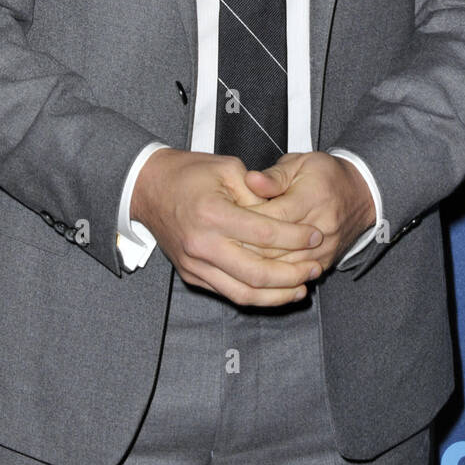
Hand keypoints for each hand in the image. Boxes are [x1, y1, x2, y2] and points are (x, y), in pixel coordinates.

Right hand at [130, 148, 324, 306]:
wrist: (147, 188)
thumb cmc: (188, 172)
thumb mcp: (227, 168)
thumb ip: (258, 192)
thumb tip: (287, 215)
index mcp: (212, 213)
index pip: (265, 234)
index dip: (296, 237)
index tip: (316, 236)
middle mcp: (202, 245)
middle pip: (257, 272)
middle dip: (293, 273)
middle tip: (316, 267)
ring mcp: (195, 265)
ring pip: (244, 292)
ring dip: (278, 294)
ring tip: (303, 286)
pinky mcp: (192, 275)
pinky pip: (229, 293)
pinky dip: (256, 296)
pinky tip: (277, 291)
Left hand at [240, 152, 375, 273]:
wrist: (361, 193)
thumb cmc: (325, 175)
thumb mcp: (300, 163)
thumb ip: (274, 175)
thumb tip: (250, 180)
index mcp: (312, 198)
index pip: (273, 218)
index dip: (247, 221)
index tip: (227, 220)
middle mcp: (321, 227)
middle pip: (276, 247)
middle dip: (247, 247)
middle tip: (223, 244)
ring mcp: (325, 249)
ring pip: (286, 267)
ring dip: (259, 267)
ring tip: (234, 261)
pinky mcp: (326, 262)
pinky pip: (297, 276)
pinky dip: (276, 277)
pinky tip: (257, 273)